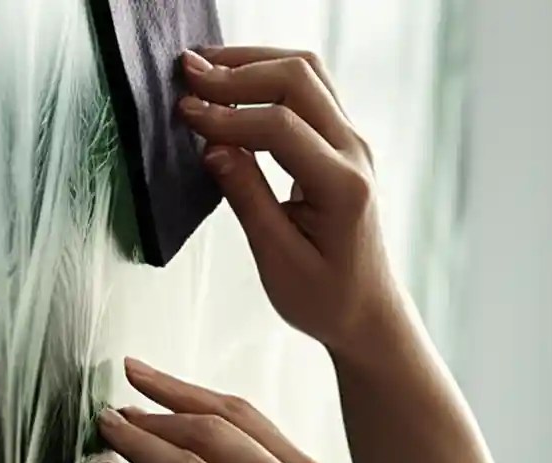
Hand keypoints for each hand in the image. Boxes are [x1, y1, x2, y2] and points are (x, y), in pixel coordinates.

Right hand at [178, 46, 401, 361]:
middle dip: (239, 71)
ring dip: (253, 62)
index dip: (228, 116)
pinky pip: (308, 89)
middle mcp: (355, 153)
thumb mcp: (278, 261)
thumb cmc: (325, 298)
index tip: (184, 113)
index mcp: (343, 188)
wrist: (366, 310)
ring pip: (306, 73)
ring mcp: (352, 142)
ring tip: (204, 68)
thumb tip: (213, 146)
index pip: (282, 128)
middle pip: (299, 80)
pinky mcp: (341, 141)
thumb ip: (248, 199)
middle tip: (186, 75)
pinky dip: (266, 76)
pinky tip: (231, 83)